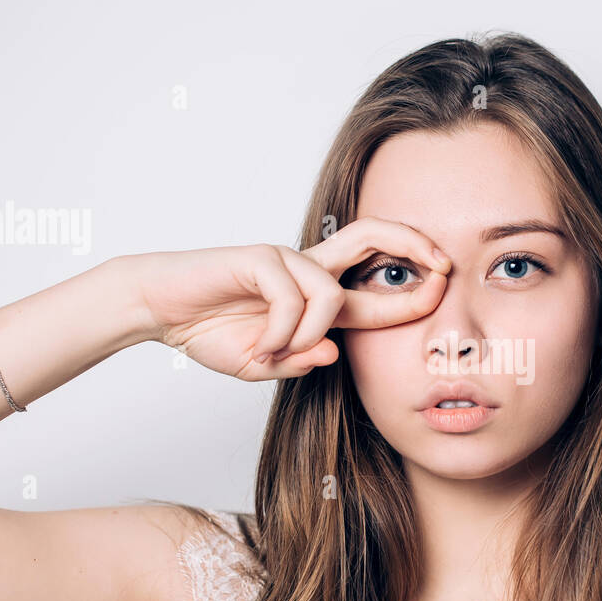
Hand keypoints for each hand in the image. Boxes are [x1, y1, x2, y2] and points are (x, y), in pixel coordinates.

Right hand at [127, 218, 451, 379]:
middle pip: (371, 237)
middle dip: (413, 244)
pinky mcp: (257, 258)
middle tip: (443, 265)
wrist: (157, 308)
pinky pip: (291, 297)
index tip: (442, 292)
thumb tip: (331, 354)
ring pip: (329, 293)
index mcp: (314, 295)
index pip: (375, 286)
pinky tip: (259, 347)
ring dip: (309, 334)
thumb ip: (298, 362)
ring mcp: (283, 260)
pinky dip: (280, 331)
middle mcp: (306, 270)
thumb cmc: (207, 330)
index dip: (412, 291)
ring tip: (275, 354)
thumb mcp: (262, 363)